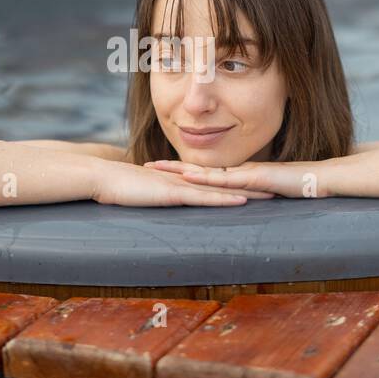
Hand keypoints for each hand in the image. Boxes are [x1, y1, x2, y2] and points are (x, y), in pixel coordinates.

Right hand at [93, 161, 276, 207]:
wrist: (100, 177)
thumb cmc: (116, 186)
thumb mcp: (144, 192)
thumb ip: (156, 194)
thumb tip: (162, 199)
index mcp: (180, 180)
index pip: (214, 180)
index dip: (237, 181)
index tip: (258, 184)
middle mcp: (185, 180)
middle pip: (225, 182)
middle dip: (252, 184)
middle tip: (277, 186)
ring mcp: (180, 186)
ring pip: (221, 188)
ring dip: (246, 191)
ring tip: (271, 195)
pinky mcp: (172, 194)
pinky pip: (203, 197)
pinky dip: (223, 199)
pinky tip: (241, 200)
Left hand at [143, 159, 328, 198]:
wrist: (322, 178)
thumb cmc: (300, 186)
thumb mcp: (270, 192)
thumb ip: (255, 195)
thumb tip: (243, 203)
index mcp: (240, 175)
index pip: (206, 173)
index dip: (183, 170)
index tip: (161, 170)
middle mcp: (238, 171)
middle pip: (199, 169)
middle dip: (172, 168)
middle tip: (146, 165)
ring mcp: (246, 172)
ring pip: (207, 172)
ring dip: (181, 171)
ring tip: (158, 169)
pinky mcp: (255, 177)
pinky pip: (226, 180)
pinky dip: (206, 179)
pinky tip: (189, 178)